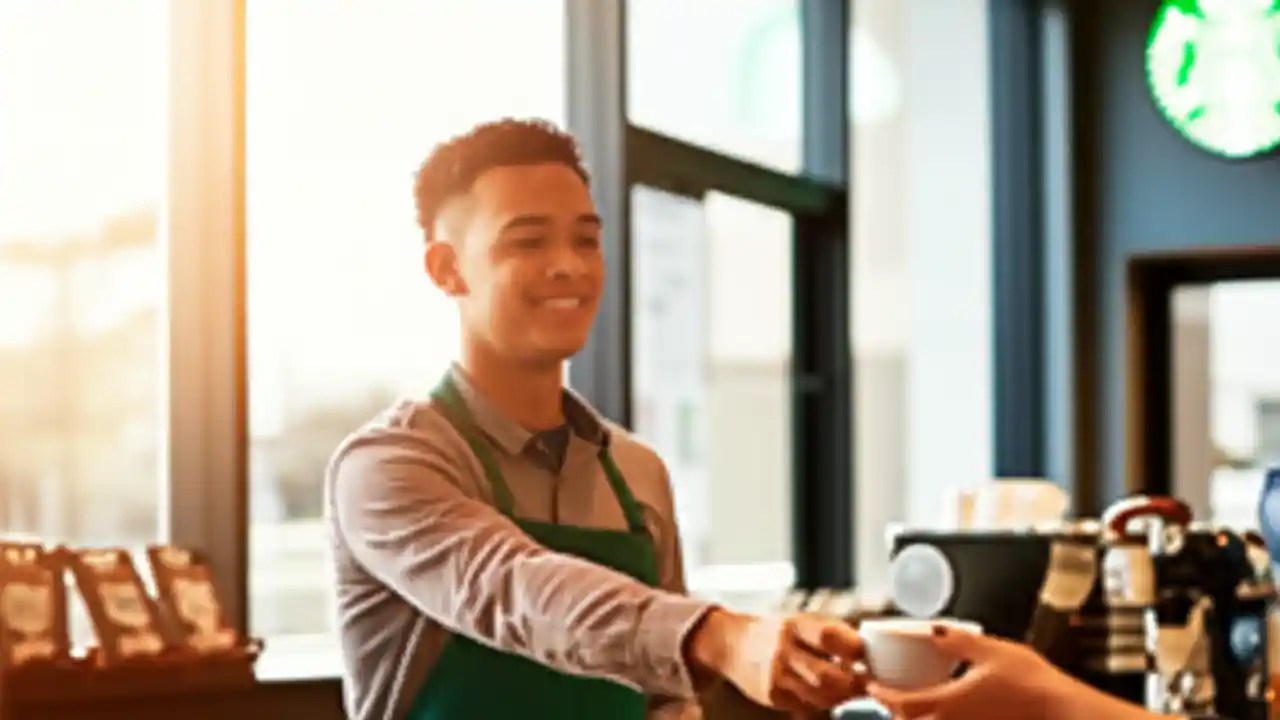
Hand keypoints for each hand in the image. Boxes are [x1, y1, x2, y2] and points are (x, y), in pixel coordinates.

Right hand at [686, 609, 866, 712]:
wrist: (733, 644)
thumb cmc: (779, 631)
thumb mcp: (802, 621)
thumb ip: (834, 634)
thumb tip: (870, 654)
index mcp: (795, 625)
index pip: (829, 637)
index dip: (855, 649)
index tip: (869, 656)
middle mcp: (784, 650)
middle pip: (828, 676)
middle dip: (854, 683)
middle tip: (868, 682)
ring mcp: (777, 676)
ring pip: (821, 696)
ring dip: (843, 696)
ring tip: (851, 689)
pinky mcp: (773, 696)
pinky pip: (807, 705)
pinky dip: (823, 702)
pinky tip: (827, 693)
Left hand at [868, 627, 1061, 719]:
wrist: (1063, 713)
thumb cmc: (1032, 683)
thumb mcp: (991, 651)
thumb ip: (957, 642)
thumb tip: (930, 632)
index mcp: (949, 703)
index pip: (900, 705)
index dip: (880, 695)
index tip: (871, 685)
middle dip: (894, 712)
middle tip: (887, 694)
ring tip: (911, 705)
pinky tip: (945, 712)